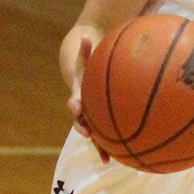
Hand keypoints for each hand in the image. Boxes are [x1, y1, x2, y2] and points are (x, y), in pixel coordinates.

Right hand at [59, 28, 109, 161]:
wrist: (78, 73)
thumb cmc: (86, 62)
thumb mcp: (85, 54)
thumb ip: (85, 47)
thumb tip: (86, 34)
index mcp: (77, 93)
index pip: (73, 99)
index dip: (74, 104)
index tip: (76, 107)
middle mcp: (81, 108)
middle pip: (79, 121)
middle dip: (83, 128)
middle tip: (88, 134)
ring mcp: (89, 117)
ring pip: (93, 133)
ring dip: (98, 145)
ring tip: (105, 158)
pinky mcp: (99, 122)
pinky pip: (106, 136)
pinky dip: (111, 147)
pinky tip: (120, 159)